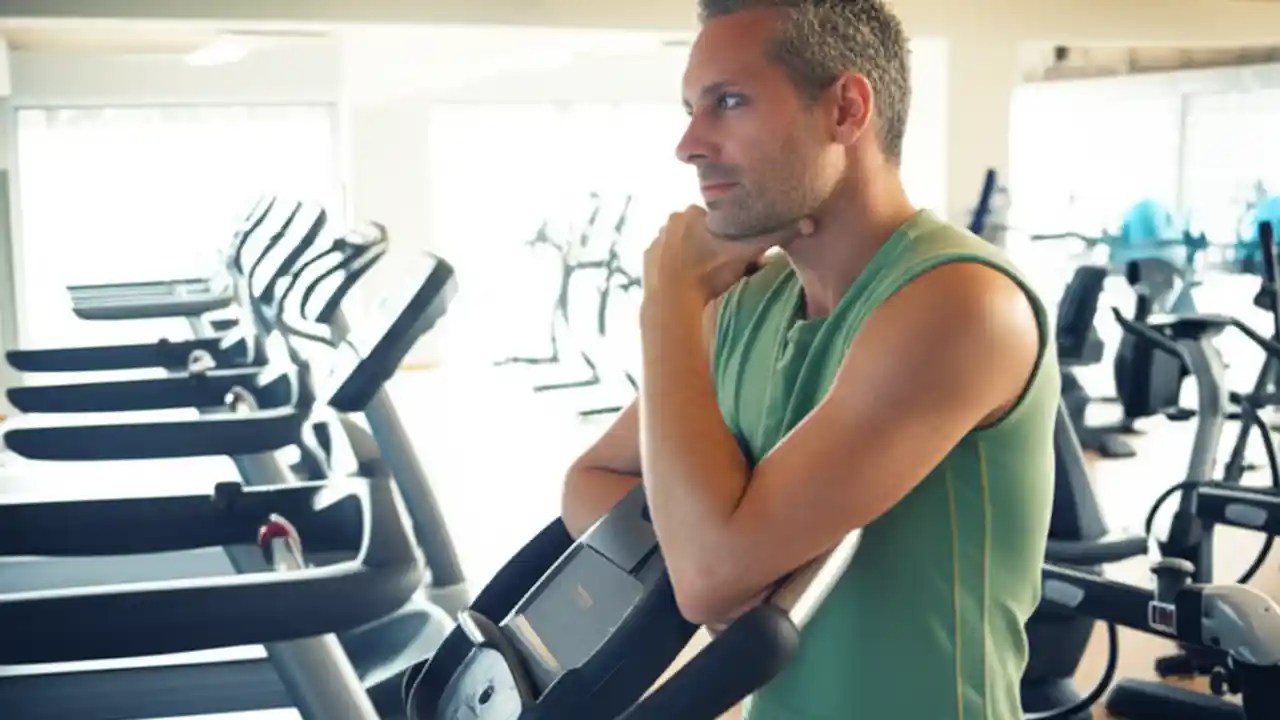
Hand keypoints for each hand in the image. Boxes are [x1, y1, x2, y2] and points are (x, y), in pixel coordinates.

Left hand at [643, 206, 814, 304]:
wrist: (672, 300)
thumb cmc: (709, 273)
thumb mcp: (746, 252)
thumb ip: (775, 237)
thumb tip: (809, 223)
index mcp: (692, 212)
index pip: (719, 221)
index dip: (731, 239)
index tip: (736, 256)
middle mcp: (670, 220)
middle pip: (702, 233)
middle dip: (713, 248)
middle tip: (722, 270)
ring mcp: (655, 240)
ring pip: (684, 246)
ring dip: (695, 258)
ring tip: (705, 278)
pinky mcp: (646, 259)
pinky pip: (668, 261)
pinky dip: (677, 269)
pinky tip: (688, 282)